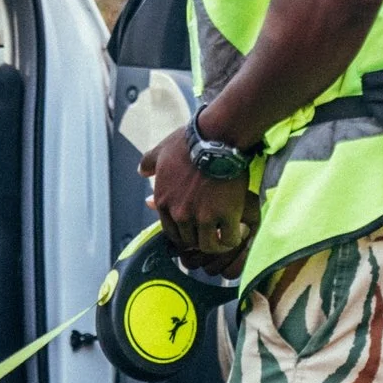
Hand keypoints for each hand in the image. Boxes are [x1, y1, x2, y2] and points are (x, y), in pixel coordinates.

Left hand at [142, 131, 255, 264]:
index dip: (184, 233)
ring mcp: (202, 217)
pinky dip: (235, 237)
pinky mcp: (225, 215)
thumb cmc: (189, 142)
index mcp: (164, 201)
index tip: (195, 229)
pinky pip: (229, 239)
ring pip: (208, 245)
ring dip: (217, 243)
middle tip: (212, 232)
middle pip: (189, 241)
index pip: (170, 231)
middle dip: (200, 238)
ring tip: (227, 234)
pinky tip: (240, 229)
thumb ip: (149, 163)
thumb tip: (141, 171)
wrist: (217, 137)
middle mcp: (180, 214)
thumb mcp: (162, 150)